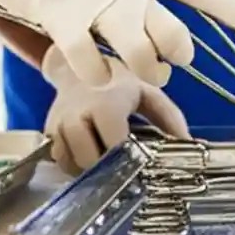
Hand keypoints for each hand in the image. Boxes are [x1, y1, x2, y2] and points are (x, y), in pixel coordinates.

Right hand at [0, 0, 234, 87]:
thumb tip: (152, 11)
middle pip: (175, 38)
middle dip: (176, 59)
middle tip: (169, 64)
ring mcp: (98, 1)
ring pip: (141, 56)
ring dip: (142, 72)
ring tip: (132, 68)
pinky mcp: (63, 19)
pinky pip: (93, 66)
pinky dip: (96, 77)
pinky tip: (92, 70)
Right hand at [41, 45, 189, 174]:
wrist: (79, 63)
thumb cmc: (120, 83)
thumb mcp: (149, 93)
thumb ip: (170, 118)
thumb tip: (188, 145)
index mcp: (106, 102)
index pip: (112, 141)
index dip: (124, 159)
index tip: (137, 169)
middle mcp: (77, 112)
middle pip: (87, 158)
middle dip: (104, 170)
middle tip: (120, 171)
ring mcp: (58, 121)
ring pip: (70, 162)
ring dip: (87, 171)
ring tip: (104, 166)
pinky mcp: (47, 130)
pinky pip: (58, 160)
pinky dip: (72, 166)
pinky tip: (88, 160)